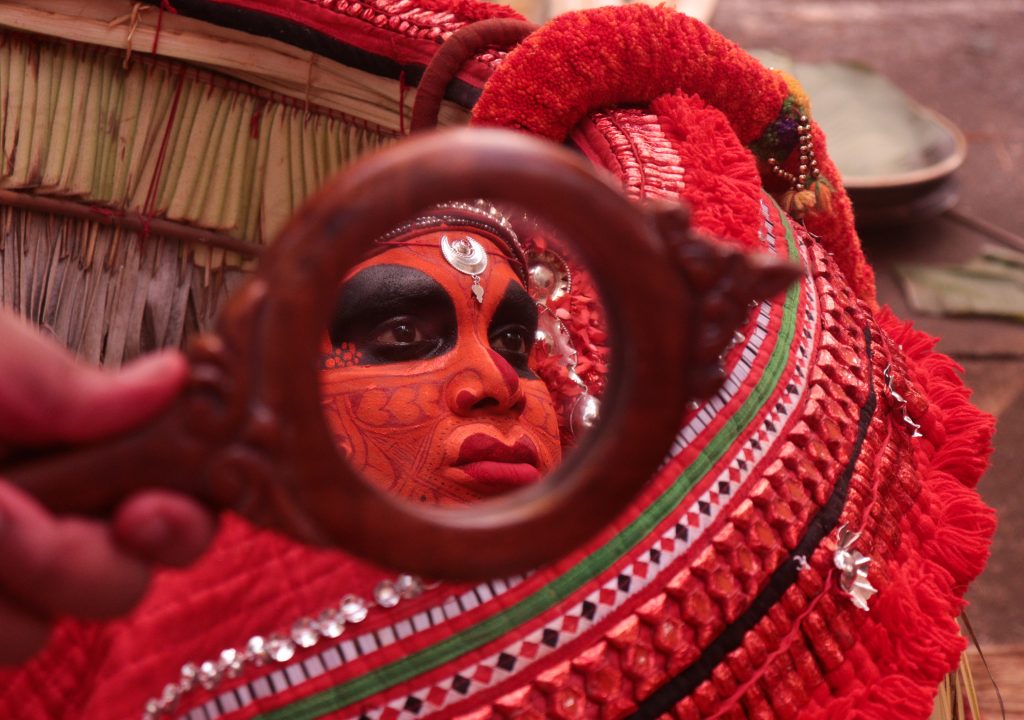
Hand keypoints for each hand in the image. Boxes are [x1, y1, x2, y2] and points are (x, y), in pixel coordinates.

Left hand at [0, 309, 217, 663]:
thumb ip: (62, 379)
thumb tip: (173, 378)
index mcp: (77, 447)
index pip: (177, 501)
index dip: (179, 521)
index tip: (143, 512)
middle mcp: (57, 512)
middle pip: (130, 580)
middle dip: (79, 561)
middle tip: (12, 517)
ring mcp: (13, 570)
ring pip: (61, 626)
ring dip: (21, 579)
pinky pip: (13, 647)